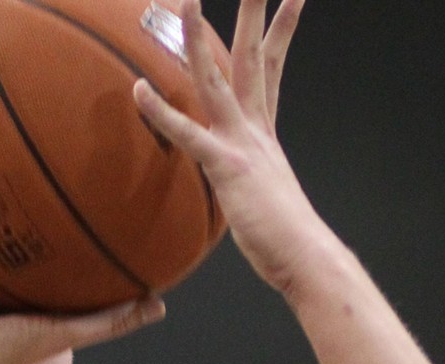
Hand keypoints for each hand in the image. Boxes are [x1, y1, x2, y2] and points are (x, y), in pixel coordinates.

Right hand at [0, 232, 164, 363]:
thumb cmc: (9, 351)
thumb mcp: (69, 333)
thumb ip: (111, 321)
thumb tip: (160, 305)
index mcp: (27, 306)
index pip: (50, 272)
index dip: (66, 249)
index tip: (85, 218)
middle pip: (12, 251)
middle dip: (23, 225)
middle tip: (37, 184)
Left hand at [133, 0, 318, 296]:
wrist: (306, 258)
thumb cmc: (284, 239)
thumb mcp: (262, 197)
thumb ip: (247, 180)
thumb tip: (240, 188)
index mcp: (265, 132)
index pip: (270, 67)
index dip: (279, 30)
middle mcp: (256, 129)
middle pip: (251, 55)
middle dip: (253, 11)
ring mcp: (242, 144)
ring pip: (216, 78)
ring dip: (196, 38)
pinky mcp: (227, 168)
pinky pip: (189, 133)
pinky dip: (162, 110)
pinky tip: (139, 88)